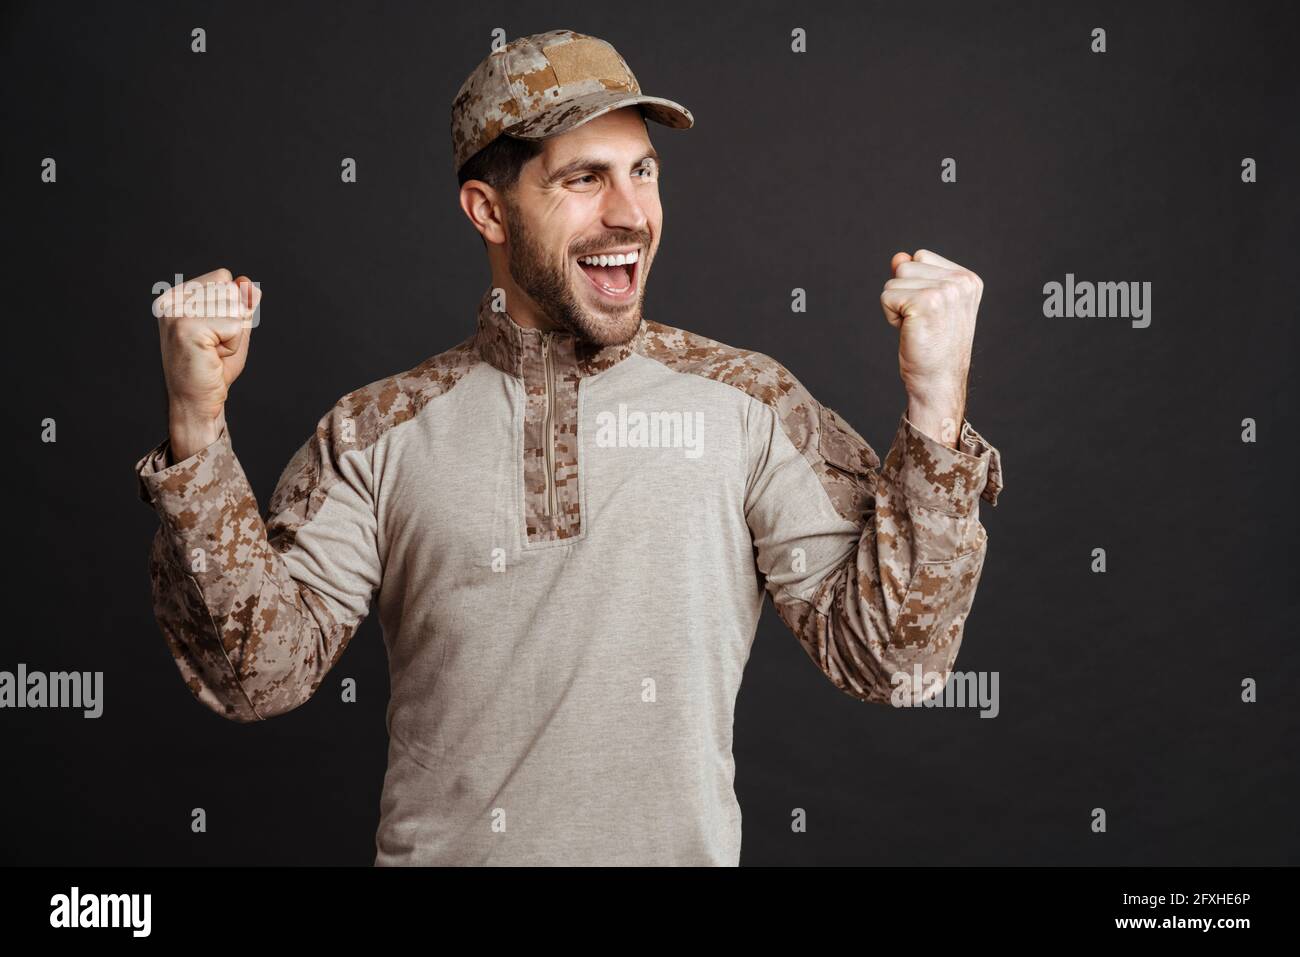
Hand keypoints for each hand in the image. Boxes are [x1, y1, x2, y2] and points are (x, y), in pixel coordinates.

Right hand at [153, 267, 260, 460]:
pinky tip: (213, 357)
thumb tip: (248, 284)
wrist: (198, 402)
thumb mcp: (234, 329)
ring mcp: (176, 312)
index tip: (214, 332)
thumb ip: (242, 304)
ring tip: (213, 351)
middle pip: (231, 288)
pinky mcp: (185, 327)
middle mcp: (171, 300)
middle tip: (214, 346)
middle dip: (234, 320)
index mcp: (178, 296)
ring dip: (234, 334)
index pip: (224, 277)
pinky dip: (233, 345)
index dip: (232, 306)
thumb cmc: (214, 368)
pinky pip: (234, 325)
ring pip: (234, 306)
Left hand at [880, 249, 981, 444]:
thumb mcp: (928, 305)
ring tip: (917, 327)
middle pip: (906, 265)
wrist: (938, 382)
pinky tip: (909, 332)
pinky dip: (890, 316)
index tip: (930, 314)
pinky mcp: (925, 303)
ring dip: (896, 306)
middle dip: (903, 294)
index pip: (921, 256)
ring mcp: (945, 291)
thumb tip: (898, 257)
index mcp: (968, 280)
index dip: (915, 285)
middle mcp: (961, 282)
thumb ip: (916, 277)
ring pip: (894, 280)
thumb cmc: (933, 347)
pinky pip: (887, 296)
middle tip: (922, 323)